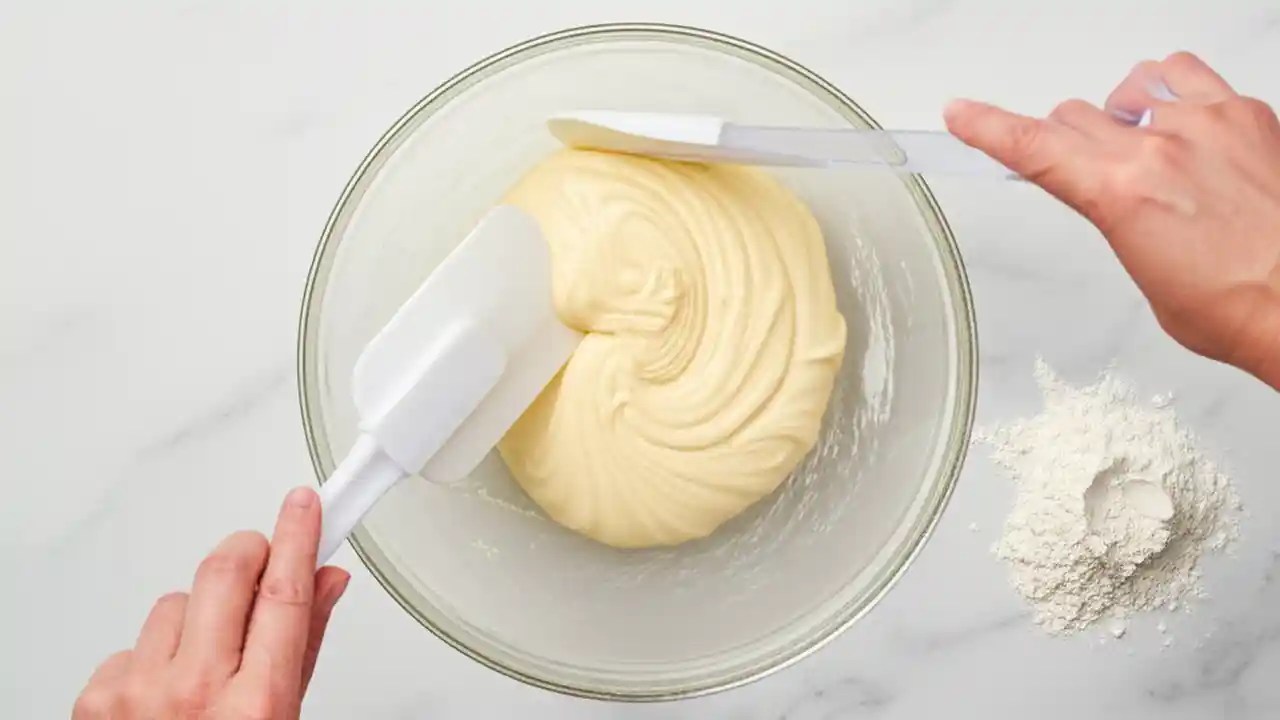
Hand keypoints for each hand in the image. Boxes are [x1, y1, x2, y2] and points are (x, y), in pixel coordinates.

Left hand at [73, 488, 349, 719]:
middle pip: (224, 573)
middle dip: (250, 552)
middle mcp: (193, 695)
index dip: (298, 536)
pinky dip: (154, 656)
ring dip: (199, 616)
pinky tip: (167, 691)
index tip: (307, 505)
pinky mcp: (96, 699)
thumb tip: (325, 582)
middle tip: (264, 555)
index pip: (283, 593)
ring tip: (207, 663)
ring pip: (176, 603)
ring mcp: (137, 695)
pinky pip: (132, 643)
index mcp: (255, 707)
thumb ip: (303, 647)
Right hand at [945, 52, 1279, 388]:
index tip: (962, 113)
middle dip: (1068, 142)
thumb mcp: (1146, 273)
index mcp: (1122, 195)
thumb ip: (1120, 218)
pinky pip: (1189, 74)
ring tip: (1142, 143)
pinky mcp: (1247, 113)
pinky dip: (1173, 92)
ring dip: (1121, 111)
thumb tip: (1121, 198)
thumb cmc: (1236, 307)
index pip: (1033, 148)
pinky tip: (1184, 122)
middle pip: (1075, 118)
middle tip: (1088, 170)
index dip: (987, 128)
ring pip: (1130, 86)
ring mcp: (1206, 123)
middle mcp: (1160, 148)